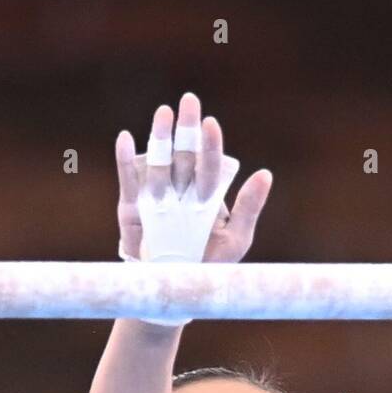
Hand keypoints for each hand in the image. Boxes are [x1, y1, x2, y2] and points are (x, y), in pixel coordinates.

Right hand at [114, 92, 272, 262]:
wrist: (175, 291)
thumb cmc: (210, 268)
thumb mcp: (237, 239)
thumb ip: (249, 207)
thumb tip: (266, 173)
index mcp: (207, 197)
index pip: (210, 166)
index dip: (211, 146)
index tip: (211, 124)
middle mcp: (182, 192)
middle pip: (184, 156)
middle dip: (186, 129)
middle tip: (189, 101)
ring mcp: (157, 198)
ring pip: (159, 163)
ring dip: (160, 137)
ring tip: (163, 112)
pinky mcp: (132, 209)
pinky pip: (129, 182)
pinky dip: (125, 161)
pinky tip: (126, 138)